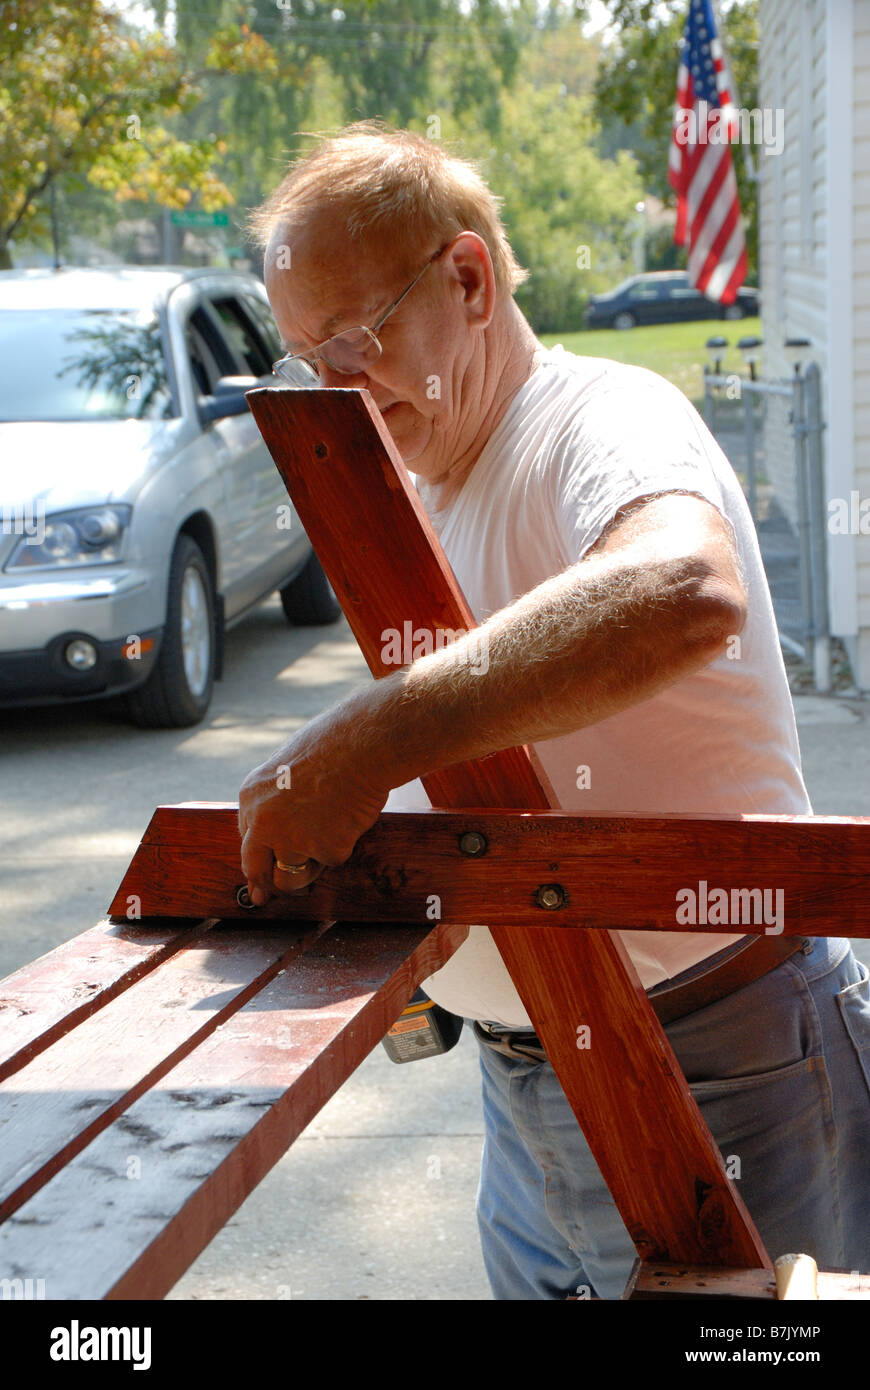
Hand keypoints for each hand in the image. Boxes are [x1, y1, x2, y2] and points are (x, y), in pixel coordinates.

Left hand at [238, 700, 390, 905]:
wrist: (361, 745)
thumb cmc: (332, 746)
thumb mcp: (288, 768)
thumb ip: (278, 801)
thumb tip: (281, 832)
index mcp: (251, 797)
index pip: (248, 840)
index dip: (257, 860)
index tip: (257, 881)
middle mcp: (264, 823)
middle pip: (257, 868)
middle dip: (265, 886)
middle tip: (269, 896)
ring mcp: (292, 839)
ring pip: (294, 876)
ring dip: (312, 863)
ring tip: (333, 827)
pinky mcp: (324, 850)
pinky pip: (332, 859)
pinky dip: (345, 842)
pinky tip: (350, 815)